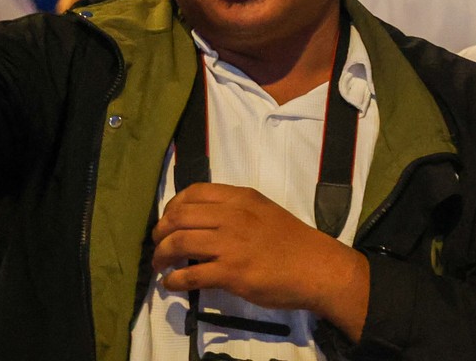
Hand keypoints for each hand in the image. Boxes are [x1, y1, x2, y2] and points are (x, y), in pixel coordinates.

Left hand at [152, 184, 368, 335]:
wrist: (317, 267)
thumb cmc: (292, 240)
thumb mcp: (264, 211)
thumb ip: (235, 212)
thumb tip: (202, 223)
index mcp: (242, 198)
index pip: (193, 192)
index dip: (172, 207)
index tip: (168, 222)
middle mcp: (233, 216)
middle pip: (179, 217)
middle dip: (160, 233)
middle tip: (158, 246)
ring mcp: (231, 244)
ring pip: (178, 243)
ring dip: (161, 256)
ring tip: (160, 265)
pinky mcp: (231, 272)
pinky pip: (190, 275)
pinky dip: (173, 281)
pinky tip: (172, 284)